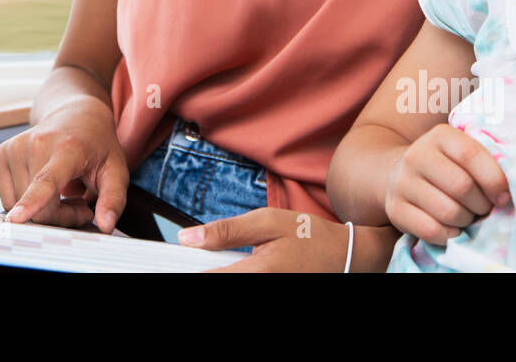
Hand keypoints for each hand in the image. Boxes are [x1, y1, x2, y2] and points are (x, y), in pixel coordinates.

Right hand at [0, 100, 128, 232]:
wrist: (76, 114)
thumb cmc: (98, 146)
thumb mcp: (117, 171)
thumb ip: (114, 200)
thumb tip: (106, 226)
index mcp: (68, 148)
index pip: (47, 180)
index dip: (33, 202)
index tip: (16, 218)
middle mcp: (37, 143)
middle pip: (39, 207)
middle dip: (61, 216)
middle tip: (80, 203)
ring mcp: (15, 147)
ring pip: (21, 206)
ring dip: (43, 210)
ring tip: (63, 193)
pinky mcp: (2, 153)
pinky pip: (8, 198)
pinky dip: (25, 202)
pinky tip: (43, 189)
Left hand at [176, 207, 401, 271]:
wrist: (347, 257)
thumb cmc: (308, 235)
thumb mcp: (268, 221)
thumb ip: (227, 230)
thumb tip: (186, 238)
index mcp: (257, 272)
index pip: (209, 279)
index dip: (187, 271)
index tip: (168, 263)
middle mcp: (262, 289)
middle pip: (217, 285)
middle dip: (203, 273)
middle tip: (188, 262)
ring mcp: (269, 294)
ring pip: (229, 288)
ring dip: (219, 274)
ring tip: (211, 264)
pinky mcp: (273, 293)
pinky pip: (243, 288)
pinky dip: (233, 276)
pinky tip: (231, 268)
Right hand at [384, 122, 508, 245]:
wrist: (400, 175)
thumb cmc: (447, 168)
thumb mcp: (463, 155)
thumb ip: (487, 163)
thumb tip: (506, 194)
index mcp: (440, 136)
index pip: (471, 155)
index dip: (494, 179)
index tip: (503, 197)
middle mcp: (417, 155)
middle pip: (461, 186)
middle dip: (481, 205)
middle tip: (483, 208)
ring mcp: (402, 182)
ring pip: (448, 212)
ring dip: (466, 221)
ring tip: (467, 216)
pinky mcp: (394, 209)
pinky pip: (431, 230)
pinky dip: (449, 235)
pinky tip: (452, 228)